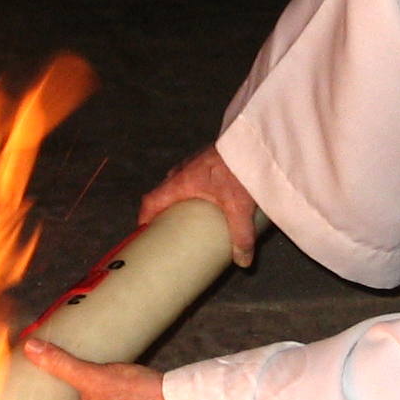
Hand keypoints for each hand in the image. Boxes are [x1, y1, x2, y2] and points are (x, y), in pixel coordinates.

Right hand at [139, 144, 260, 267]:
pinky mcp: (209, 156)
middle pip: (164, 192)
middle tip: (170, 227)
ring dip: (180, 198)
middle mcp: (183, 171)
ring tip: (191, 214)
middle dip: (164, 210)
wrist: (254, 138)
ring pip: (179, 182)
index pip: (151, 201)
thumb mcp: (239, 206)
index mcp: (181, 183)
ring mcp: (195, 161)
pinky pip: (193, 175)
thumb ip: (240, 235)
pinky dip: (195, 189)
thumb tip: (242, 260)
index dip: (144, 218)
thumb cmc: (239, 165)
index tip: (144, 232)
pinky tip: (211, 197)